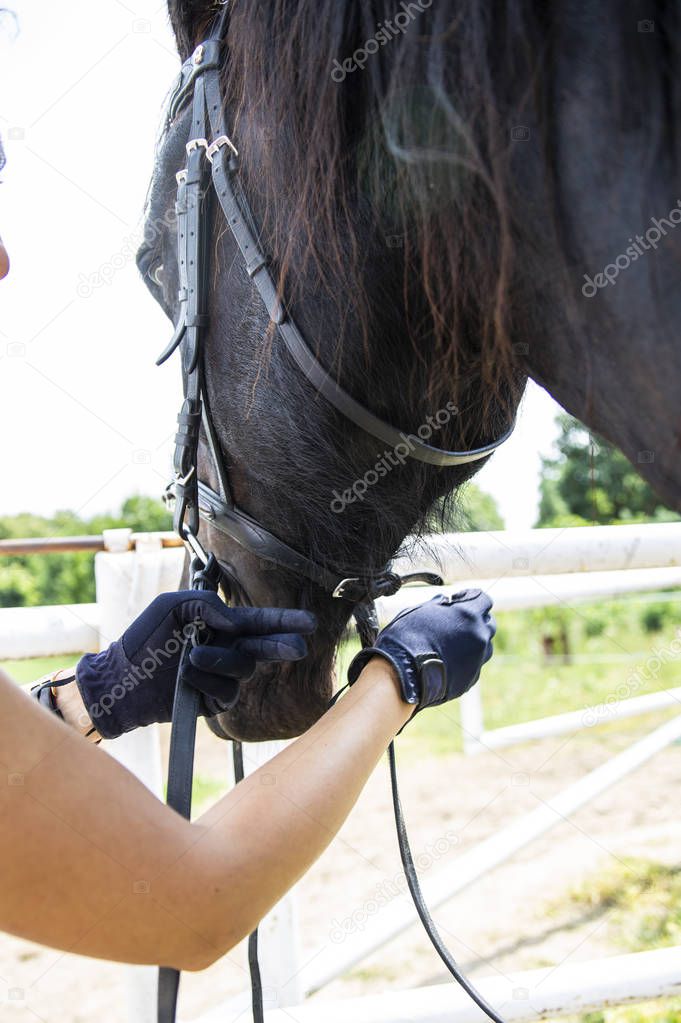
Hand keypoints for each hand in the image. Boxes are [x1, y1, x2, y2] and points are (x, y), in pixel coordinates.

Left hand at [75, 591, 315, 738]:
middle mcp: (226, 650)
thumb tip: (235, 621)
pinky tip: (185, 677)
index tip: (310, 622)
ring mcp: (221, 677)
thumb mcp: (172, 606)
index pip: (260, 622)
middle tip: (297, 648)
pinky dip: (206, 682)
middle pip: (265, 648)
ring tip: (190, 657)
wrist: (121, 679)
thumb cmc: (144, 638)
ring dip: (219, 661)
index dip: (286, 622)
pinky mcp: (213, 701)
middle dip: (282, 646)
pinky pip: (225, 693)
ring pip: (242, 669)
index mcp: (221, 625)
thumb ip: (206, 604)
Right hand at [347, 590, 494, 718]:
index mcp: (468, 615)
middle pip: (488, 623)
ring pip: (485, 646)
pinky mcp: (471, 679)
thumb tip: (443, 601)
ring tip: (452, 643)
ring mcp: (477, 659)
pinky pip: (474, 664)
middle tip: (456, 621)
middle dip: (475, 619)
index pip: (483, 599)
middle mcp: (479, 636)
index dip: (469, 597)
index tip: (456, 600)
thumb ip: (437, 604)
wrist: (401, 676)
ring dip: (473, 641)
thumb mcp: (418, 611)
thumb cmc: (406, 638)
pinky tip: (447, 660)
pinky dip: (465, 660)